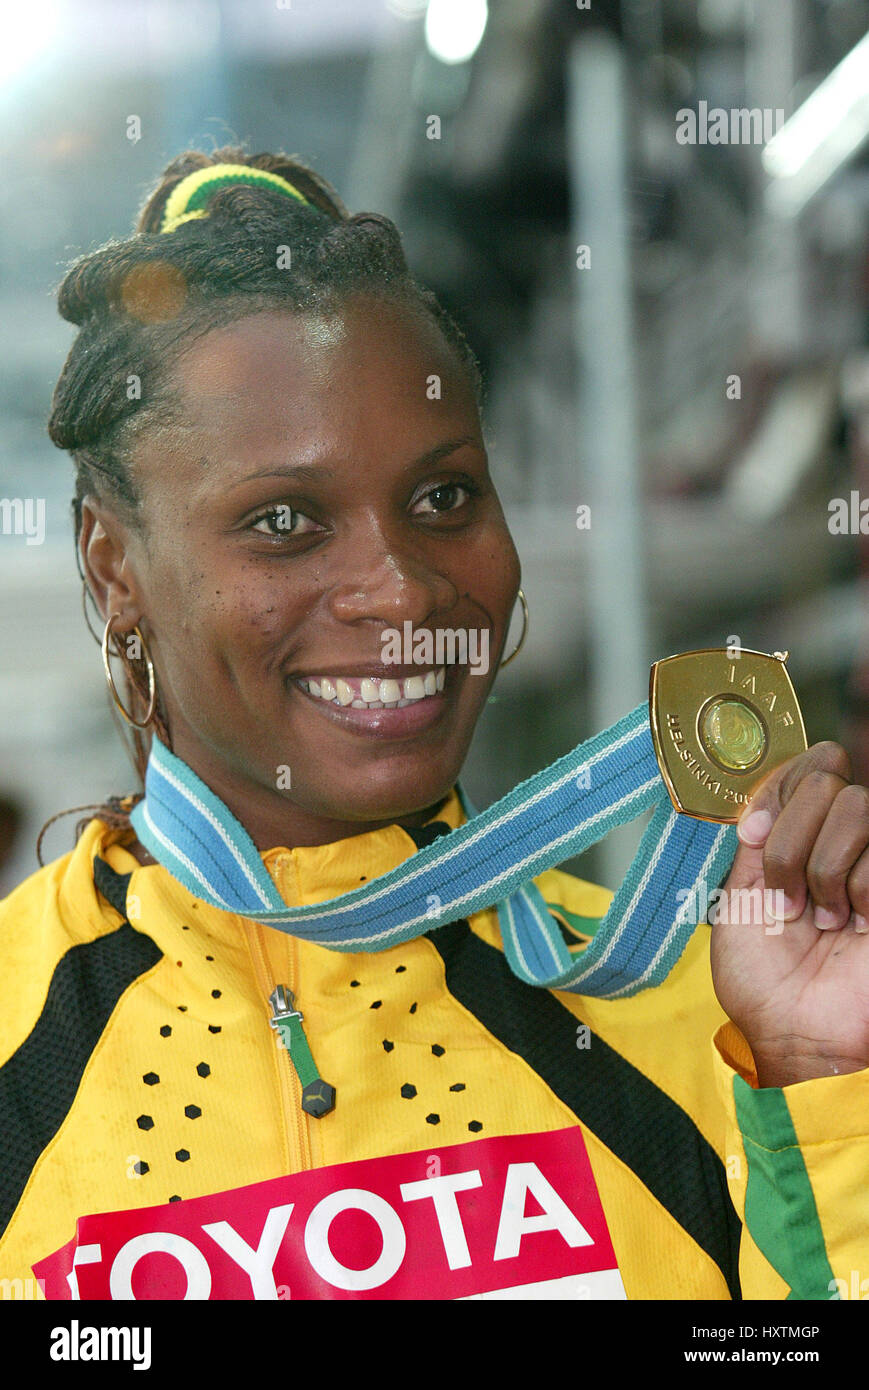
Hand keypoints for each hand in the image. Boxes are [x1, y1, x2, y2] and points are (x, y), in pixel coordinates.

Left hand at [709, 741, 868, 1086]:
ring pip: (856, 807)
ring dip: (823, 870)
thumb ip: (756, 836)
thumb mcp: (739, 893)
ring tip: (822, 917)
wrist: (793, 1031)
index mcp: (802, 831)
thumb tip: (764, 797)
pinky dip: (857, 892)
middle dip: (792, 841)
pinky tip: (855, 927)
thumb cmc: (762, 974)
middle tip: (786, 897)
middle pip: (826, 781)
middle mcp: (846, 838)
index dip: (783, 788)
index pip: (812, 762)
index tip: (756, 834)